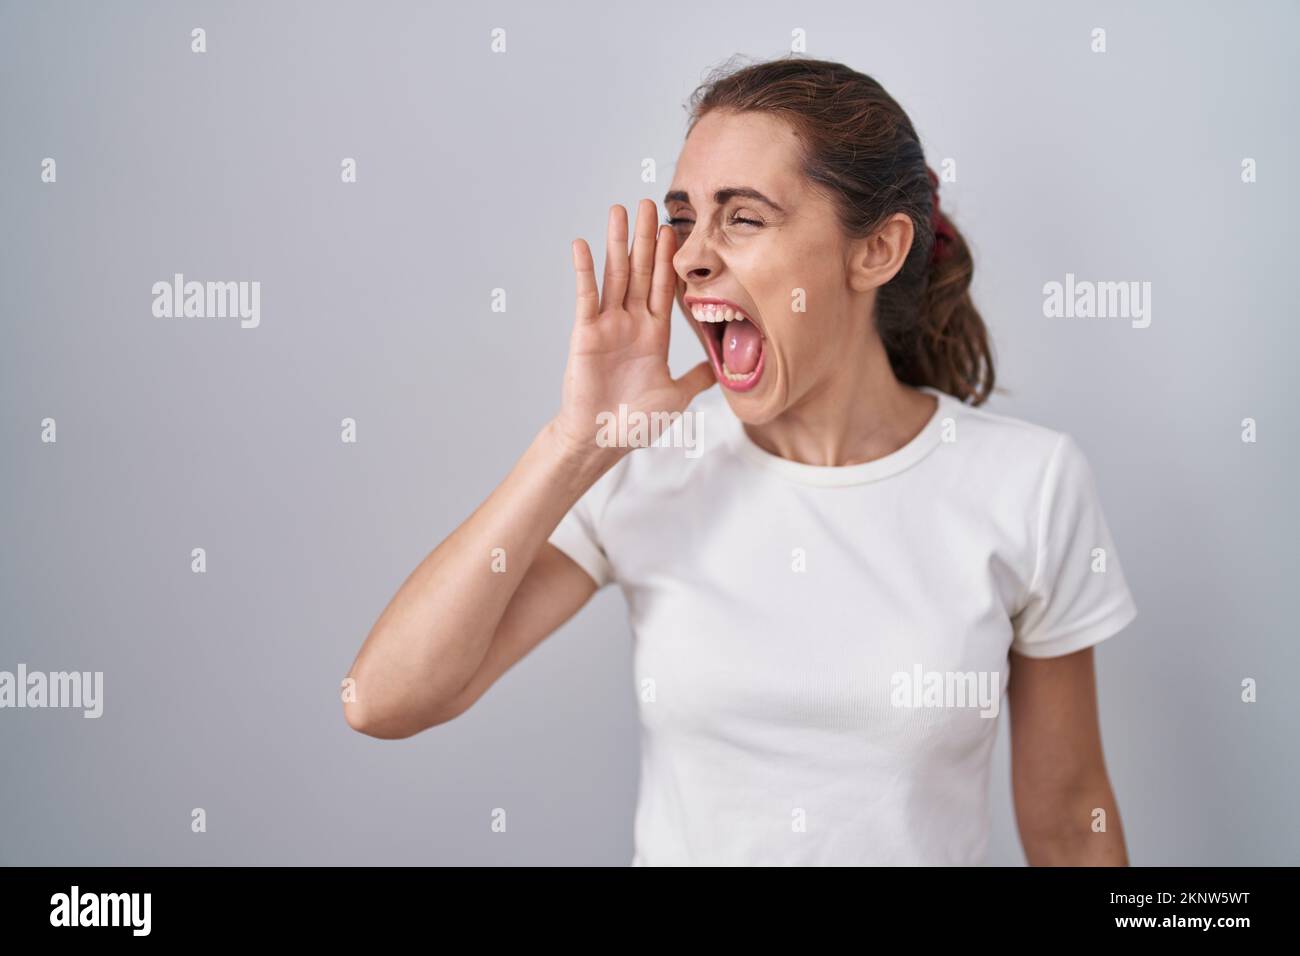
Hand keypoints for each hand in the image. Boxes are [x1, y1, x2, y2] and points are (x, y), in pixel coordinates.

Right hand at [552, 199, 713, 464]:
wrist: (604, 439)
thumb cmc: (635, 422)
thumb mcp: (677, 396)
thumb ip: (697, 378)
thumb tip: (723, 368)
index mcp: (654, 334)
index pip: (665, 287)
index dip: (670, 258)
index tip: (675, 229)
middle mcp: (632, 323)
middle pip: (641, 271)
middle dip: (646, 238)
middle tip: (650, 204)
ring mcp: (608, 325)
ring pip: (616, 275)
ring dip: (617, 243)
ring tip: (619, 210)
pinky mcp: (586, 332)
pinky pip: (586, 296)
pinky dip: (585, 270)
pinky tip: (582, 244)